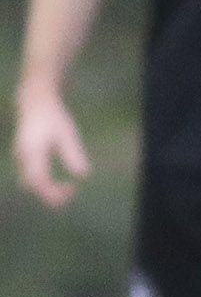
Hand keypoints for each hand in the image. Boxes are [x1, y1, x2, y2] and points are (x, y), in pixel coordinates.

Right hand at [13, 92, 89, 207]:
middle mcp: (22, 157)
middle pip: (32, 186)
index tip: (73, 189)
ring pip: (29, 182)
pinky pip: (29, 176)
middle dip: (50, 194)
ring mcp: (20, 157)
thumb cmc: (54, 117)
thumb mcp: (67, 133)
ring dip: (46, 190)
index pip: (40, 181)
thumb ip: (73, 153)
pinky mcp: (23, 157)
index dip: (54, 192)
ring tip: (68, 190)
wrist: (35, 103)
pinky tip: (58, 184)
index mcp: (33, 152)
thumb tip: (83, 175)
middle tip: (72, 192)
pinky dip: (43, 184)